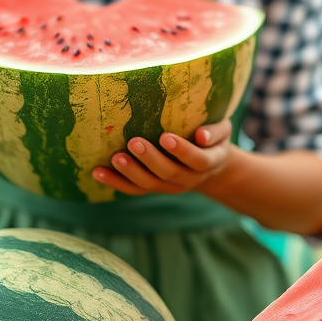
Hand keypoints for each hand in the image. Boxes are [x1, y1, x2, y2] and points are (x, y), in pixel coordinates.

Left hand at [92, 119, 232, 196]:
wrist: (209, 165)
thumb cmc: (212, 139)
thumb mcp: (224, 131)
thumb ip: (216, 131)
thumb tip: (201, 135)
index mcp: (208, 163)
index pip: (197, 160)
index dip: (183, 151)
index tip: (166, 137)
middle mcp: (188, 178)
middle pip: (169, 173)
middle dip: (150, 159)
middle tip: (134, 142)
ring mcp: (169, 186)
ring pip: (149, 185)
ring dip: (131, 172)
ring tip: (116, 158)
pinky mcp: (153, 187)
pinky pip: (134, 189)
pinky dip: (115, 182)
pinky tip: (97, 172)